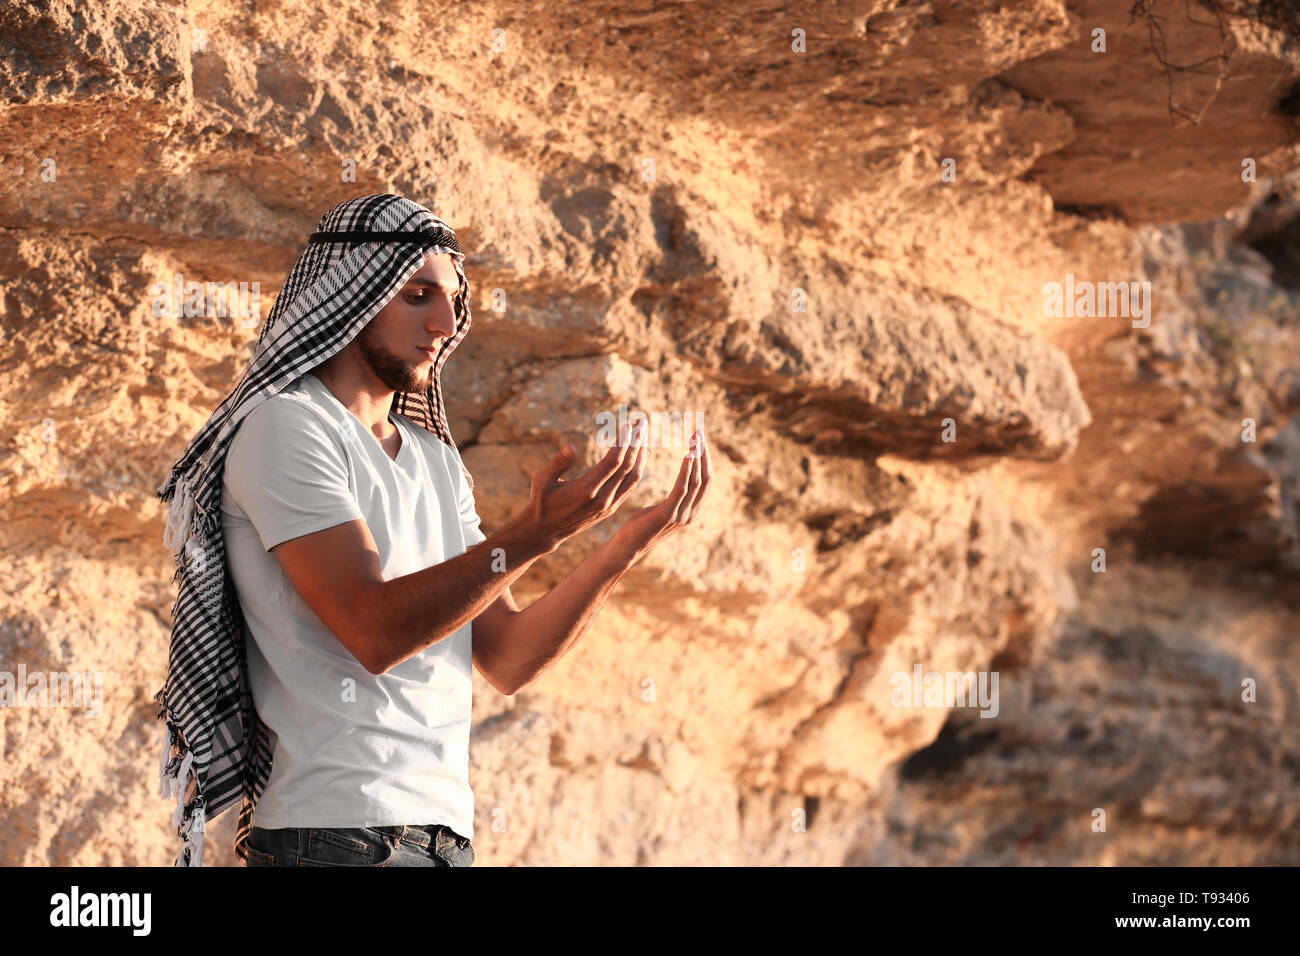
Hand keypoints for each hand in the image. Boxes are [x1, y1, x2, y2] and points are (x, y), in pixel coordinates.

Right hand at [516, 421, 647, 553]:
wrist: (546, 532)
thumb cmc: (541, 502)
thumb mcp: (542, 480)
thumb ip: (558, 463)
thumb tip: (571, 446)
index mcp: (586, 489)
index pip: (613, 461)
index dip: (623, 442)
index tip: (629, 424)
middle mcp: (602, 498)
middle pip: (627, 466)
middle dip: (636, 442)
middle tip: (643, 422)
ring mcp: (609, 505)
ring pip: (633, 477)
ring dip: (641, 454)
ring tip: (644, 434)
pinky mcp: (611, 508)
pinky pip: (630, 486)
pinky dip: (637, 468)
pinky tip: (640, 455)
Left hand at [611, 427, 710, 562]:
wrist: (626, 546)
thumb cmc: (640, 526)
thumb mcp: (663, 508)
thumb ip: (675, 496)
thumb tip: (680, 479)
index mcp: (692, 511)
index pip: (706, 481)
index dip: (705, 458)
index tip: (700, 438)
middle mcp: (692, 514)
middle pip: (706, 478)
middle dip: (704, 453)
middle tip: (700, 432)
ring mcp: (682, 515)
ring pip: (697, 481)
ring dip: (697, 457)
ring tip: (695, 438)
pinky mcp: (669, 514)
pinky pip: (681, 488)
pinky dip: (687, 470)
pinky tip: (687, 455)